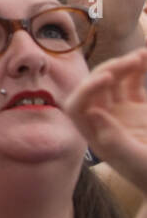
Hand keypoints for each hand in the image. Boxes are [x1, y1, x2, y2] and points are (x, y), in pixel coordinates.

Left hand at [62, 47, 146, 193]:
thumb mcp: (139, 161)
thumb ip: (114, 140)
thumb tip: (92, 113)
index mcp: (94, 136)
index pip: (77, 106)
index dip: (88, 89)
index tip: (108, 78)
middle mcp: (102, 121)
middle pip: (94, 88)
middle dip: (109, 70)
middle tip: (131, 61)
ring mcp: (119, 112)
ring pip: (113, 81)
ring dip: (124, 65)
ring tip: (141, 56)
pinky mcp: (137, 107)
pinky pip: (133, 82)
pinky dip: (139, 68)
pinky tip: (146, 56)